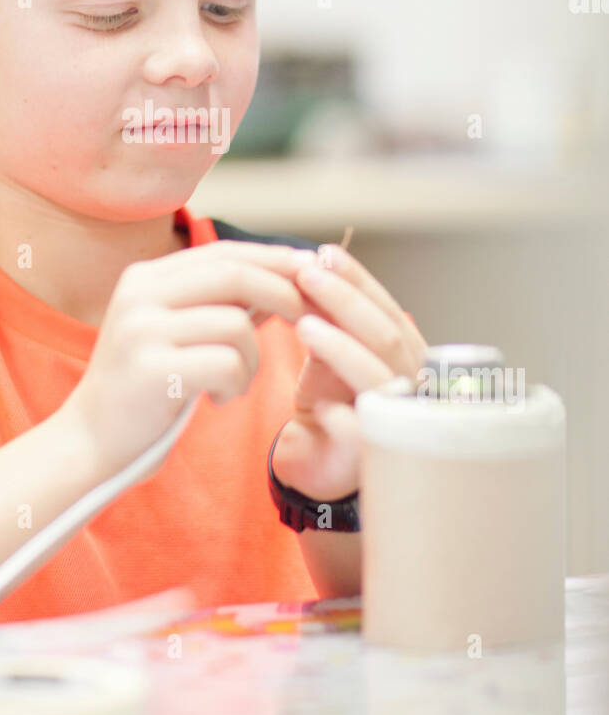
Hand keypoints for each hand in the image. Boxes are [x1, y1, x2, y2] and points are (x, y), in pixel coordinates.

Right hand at [64, 239, 320, 478]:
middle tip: (304, 317)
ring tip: (235, 382)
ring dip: (252, 359)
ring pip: (235, 324)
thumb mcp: (177, 332)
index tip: (309, 271)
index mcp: (144, 277)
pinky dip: (236, 383)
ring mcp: (141, 330)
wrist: (91, 442)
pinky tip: (217, 398)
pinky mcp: (150, 369)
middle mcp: (139, 294)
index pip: (221, 251)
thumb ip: (219, 302)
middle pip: (233, 275)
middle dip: (282, 292)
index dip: (271, 258)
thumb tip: (286, 275)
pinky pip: (226, 363)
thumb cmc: (145, 389)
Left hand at [271, 242, 427, 500]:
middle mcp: (410, 384)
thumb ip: (328, 314)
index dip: (357, 280)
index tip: (324, 253)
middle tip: (307, 275)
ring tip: (303, 324)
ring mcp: (398, 420)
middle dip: (345, 301)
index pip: (386, 308)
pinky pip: (362, 433)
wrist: (318, 460)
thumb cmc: (331, 399)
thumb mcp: (327, 349)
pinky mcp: (372, 456)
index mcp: (404, 353)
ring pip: (378, 378)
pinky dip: (341, 417)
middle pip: (386, 336)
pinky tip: (319, 406)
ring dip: (341, 348)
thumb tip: (312, 264)